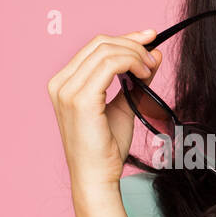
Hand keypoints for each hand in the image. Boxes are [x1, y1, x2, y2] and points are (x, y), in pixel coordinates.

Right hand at [47, 29, 165, 192]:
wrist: (97, 178)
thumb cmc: (106, 149)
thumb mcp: (123, 107)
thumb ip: (135, 81)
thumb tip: (153, 55)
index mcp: (64, 83)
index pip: (94, 48)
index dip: (124, 39)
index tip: (149, 38)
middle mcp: (61, 83)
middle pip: (100, 44)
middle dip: (132, 44)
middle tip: (154, 56)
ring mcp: (68, 90)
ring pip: (106, 51)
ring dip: (135, 54)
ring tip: (150, 68)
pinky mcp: (80, 99)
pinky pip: (110, 65)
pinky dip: (131, 62)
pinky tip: (144, 74)